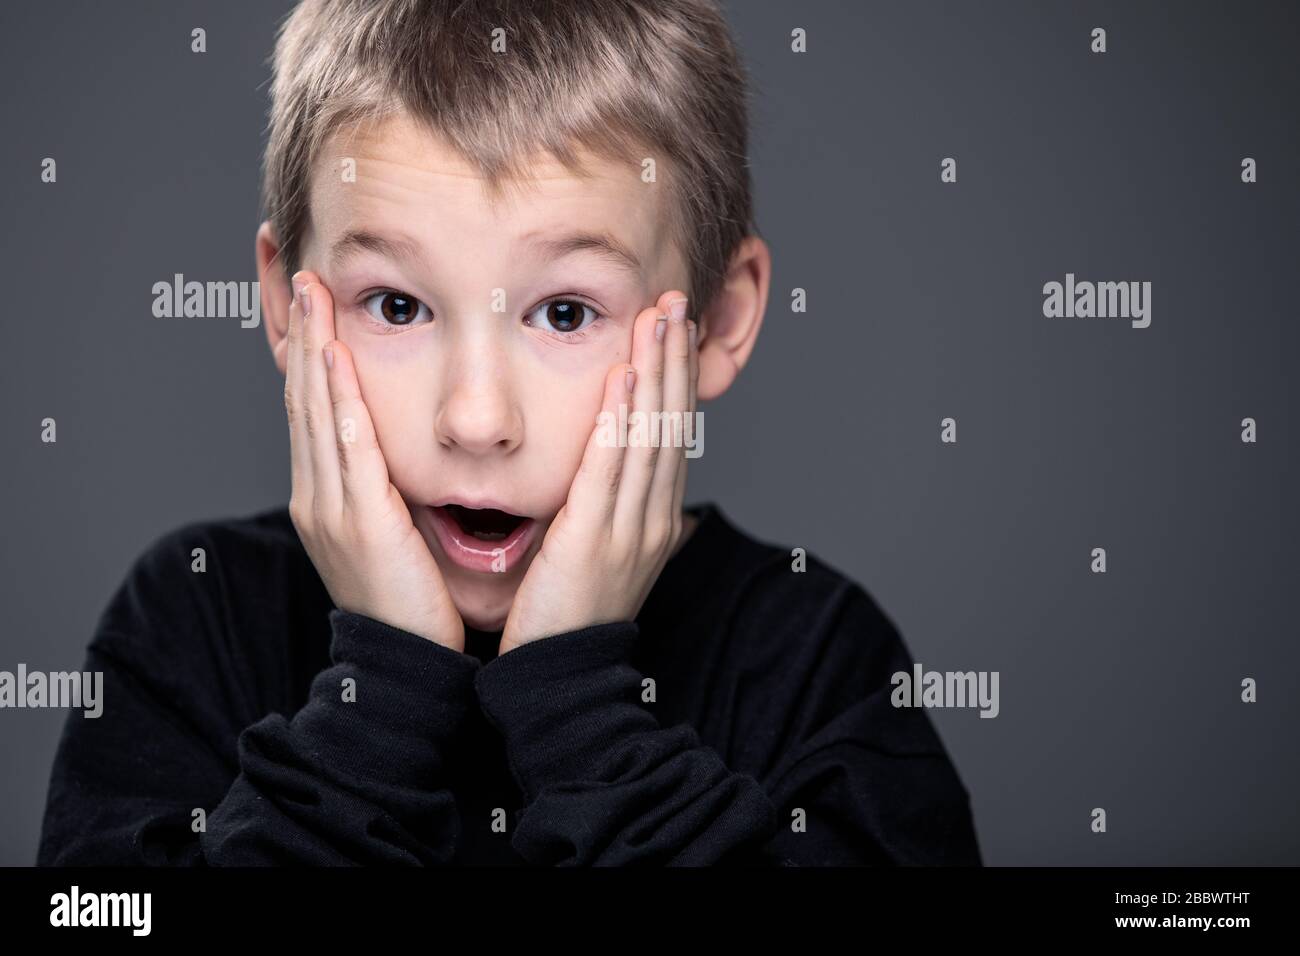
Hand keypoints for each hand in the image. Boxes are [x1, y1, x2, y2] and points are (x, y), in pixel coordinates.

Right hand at [283, 271, 464, 652]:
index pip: (314, 409)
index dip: (311, 353)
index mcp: (329, 498)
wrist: (406, 666)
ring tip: (312, 293)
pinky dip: (336, 395)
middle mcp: (319, 495)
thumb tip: (404, 454)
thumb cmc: (411, 602)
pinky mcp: (357, 521)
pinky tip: (335, 354)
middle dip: (301, 334)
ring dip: (313, 347)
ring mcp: (331, 507)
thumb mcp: (392, 534)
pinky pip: (344, 445)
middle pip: (304, 398)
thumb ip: (391, 490)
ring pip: (315, 410)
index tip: (314, 303)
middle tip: (299, 274)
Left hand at [499, 291, 697, 653]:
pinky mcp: (597, 537)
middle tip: (677, 301)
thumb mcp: (606, 561)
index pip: (670, 436)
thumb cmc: (571, 618)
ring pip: (651, 434)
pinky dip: (624, 416)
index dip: (674, 380)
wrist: (562, 679)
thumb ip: (618, 518)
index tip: (673, 331)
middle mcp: (652, 518)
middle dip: (675, 359)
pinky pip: (615, 465)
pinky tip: (625, 375)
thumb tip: (636, 493)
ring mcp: (630, 527)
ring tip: (659, 316)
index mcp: (652, 521)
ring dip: (657, 370)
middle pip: (671, 423)